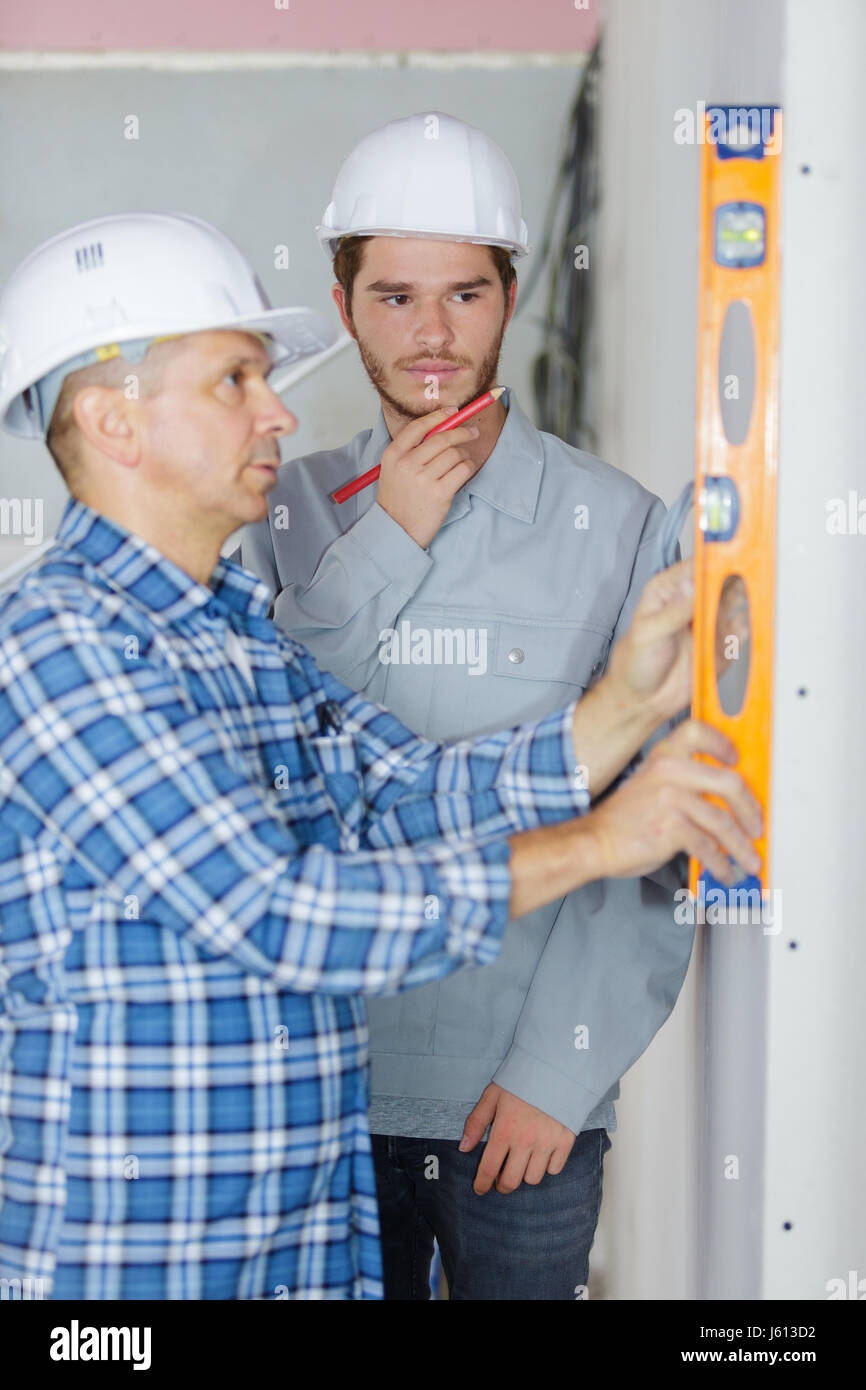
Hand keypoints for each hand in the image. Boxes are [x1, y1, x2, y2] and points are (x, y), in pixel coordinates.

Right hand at [376, 406, 482, 549]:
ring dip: (464, 455)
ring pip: (455, 453)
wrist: (397, 530)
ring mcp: (424, 479)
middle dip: (461, 432)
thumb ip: (410, 450)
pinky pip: (463, 470)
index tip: (453, 411)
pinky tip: (466, 471)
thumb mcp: (393, 470)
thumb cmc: (398, 500)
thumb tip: (440, 428)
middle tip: (472, 432)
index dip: (438, 416)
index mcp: (393, 455)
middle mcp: (407, 464)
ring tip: (463, 461)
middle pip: (442, 438)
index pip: (418, 427)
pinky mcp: (440, 493)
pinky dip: (469, 467)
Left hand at [458, 1083, 575, 1194]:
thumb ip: (476, 1122)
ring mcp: (547, 1143)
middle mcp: (525, 1141)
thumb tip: (464, 1147)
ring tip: (523, 1161)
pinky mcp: (566, 1141)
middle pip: (511, 1181)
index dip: (482, 1184)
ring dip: (525, 1174)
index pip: (489, 1169)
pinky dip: (547, 1166)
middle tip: (501, 1179)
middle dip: (502, 1185)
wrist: (555, 1068)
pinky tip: (542, 1154)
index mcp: (504, 1130)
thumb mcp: (492, 1096)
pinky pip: (554, 1169)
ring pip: (533, 1178)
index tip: (480, 1189)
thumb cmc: (520, 1080)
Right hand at [587, 718, 763, 883]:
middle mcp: (668, 771)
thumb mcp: (651, 786)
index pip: (698, 732)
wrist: (595, 842)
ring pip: (722, 821)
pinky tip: (724, 870)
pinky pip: (707, 846)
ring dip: (741, 846)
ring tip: (748, 858)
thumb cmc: (624, 820)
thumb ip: (685, 784)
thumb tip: (727, 800)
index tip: (737, 759)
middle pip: (729, 782)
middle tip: (757, 826)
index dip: (722, 744)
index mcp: (664, 757)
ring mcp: (670, 799)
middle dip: (751, 810)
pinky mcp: (670, 828)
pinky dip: (721, 863)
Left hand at [604, 560, 751, 724]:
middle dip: (740, 569)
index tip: (735, 551)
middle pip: (721, 577)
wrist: (644, 701)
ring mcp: (710, 620)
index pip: (697, 565)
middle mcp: (693, 601)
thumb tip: (692, 584)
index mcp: (669, 590)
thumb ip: (673, 611)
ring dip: (752, 590)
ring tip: (766, 584)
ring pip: (737, 598)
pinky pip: (744, 627)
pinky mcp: (723, 642)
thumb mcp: (649, 633)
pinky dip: (755, 621)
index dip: (716, 556)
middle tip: (758, 564)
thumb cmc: (636, 662)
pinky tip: (764, 615)